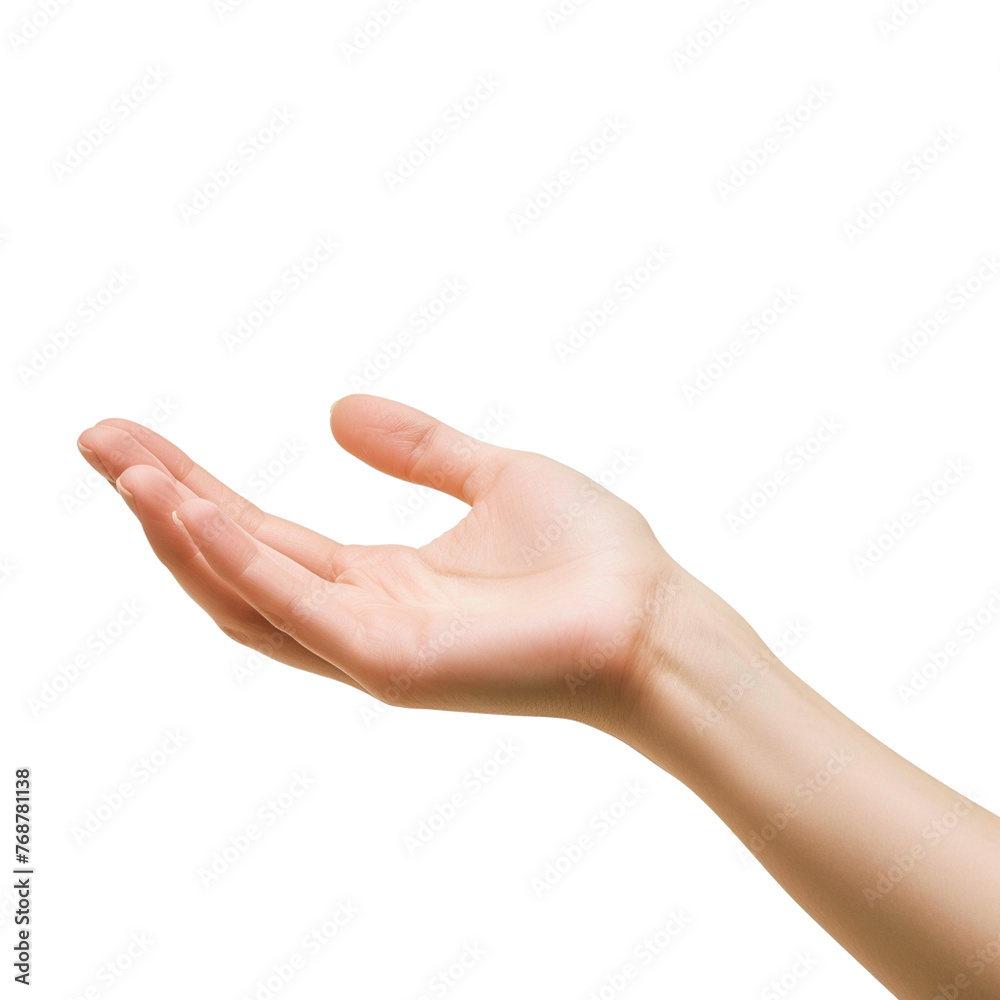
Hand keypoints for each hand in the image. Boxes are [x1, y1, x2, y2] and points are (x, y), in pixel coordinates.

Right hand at [77, 395, 678, 733]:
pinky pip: (297, 610)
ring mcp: (370, 648)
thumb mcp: (492, 476)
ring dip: (181, 532)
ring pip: (246, 594)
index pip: (263, 533)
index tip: (136, 437)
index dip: (194, 487)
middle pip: (234, 562)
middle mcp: (359, 617)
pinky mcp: (392, 665)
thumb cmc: (588, 560)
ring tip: (125, 468)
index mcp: (378, 579)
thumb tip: (331, 410)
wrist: (652, 616)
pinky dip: (239, 561)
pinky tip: (192, 508)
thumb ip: (417, 450)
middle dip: (163, 504)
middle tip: (98, 439)